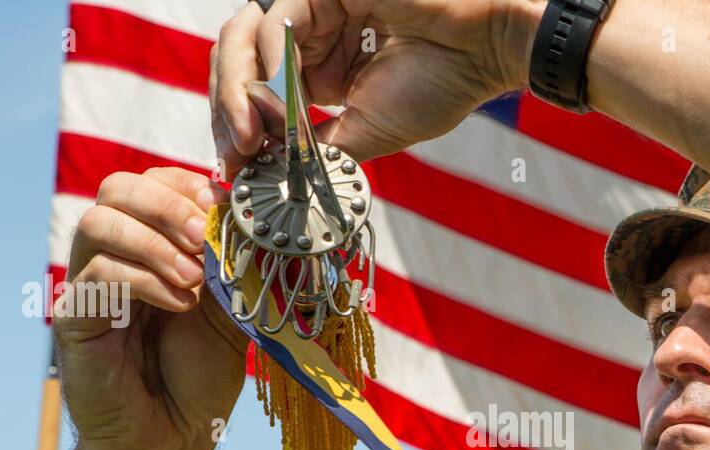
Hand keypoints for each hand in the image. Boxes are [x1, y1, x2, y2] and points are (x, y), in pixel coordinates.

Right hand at [55, 167, 245, 449]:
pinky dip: (144, 280)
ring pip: (99, 222)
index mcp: (153, 244)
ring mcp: (91, 284)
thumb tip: (246, 217)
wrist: (174, 437)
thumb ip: (232, 265)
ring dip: (154, 242)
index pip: (153, 181)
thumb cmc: (200, 375)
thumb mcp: (230, 311)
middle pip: (117, 188)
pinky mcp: (76, 318)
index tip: (220, 209)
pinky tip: (179, 304)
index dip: (185, 185)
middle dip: (166, 203)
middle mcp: (116, 255)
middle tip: (204, 237)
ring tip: (194, 279)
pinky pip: (97, 275)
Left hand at [210, 0, 543, 171]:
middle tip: (234, 155)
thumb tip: (263, 170)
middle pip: (238, 67)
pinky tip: (283, 102)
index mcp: (319, 72)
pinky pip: (274, 27)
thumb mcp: (365, 135)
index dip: (238, 132)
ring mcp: (311, 12)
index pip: (257, 97)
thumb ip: (312, 149)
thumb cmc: (440, 85)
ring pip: (242, 42)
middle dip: (227, 114)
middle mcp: (309, 40)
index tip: (234, 172)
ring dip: (239, 94)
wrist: (482, 49)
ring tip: (251, 134)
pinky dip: (272, 70)